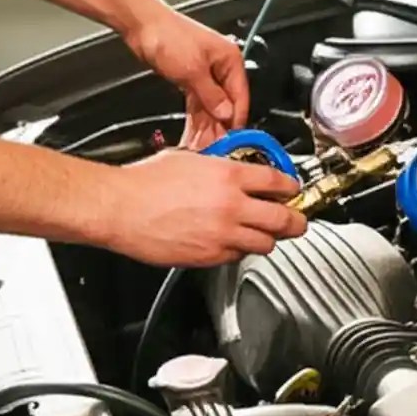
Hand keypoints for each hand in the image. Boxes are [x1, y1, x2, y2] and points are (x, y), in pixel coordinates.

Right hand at [95, 148, 304, 267]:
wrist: (120, 208)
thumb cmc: (144, 182)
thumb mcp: (189, 159)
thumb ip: (218, 167)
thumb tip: (231, 171)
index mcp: (229, 175)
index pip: (280, 182)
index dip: (291, 187)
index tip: (291, 190)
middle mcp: (232, 206)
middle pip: (286, 219)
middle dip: (295, 220)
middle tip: (295, 220)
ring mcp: (223, 234)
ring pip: (267, 243)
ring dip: (267, 238)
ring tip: (261, 233)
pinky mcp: (210, 256)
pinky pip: (238, 256)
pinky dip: (238, 250)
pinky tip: (228, 241)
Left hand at [123, 10, 248, 150]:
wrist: (141, 25)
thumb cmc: (168, 36)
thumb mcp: (192, 70)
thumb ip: (211, 95)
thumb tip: (226, 114)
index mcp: (229, 60)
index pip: (240, 97)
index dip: (236, 120)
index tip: (234, 141)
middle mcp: (220, 68)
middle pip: (225, 105)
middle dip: (218, 128)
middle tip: (213, 150)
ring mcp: (204, 75)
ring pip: (209, 107)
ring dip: (205, 128)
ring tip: (201, 148)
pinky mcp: (188, 79)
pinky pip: (196, 103)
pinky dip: (195, 119)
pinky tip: (193, 135)